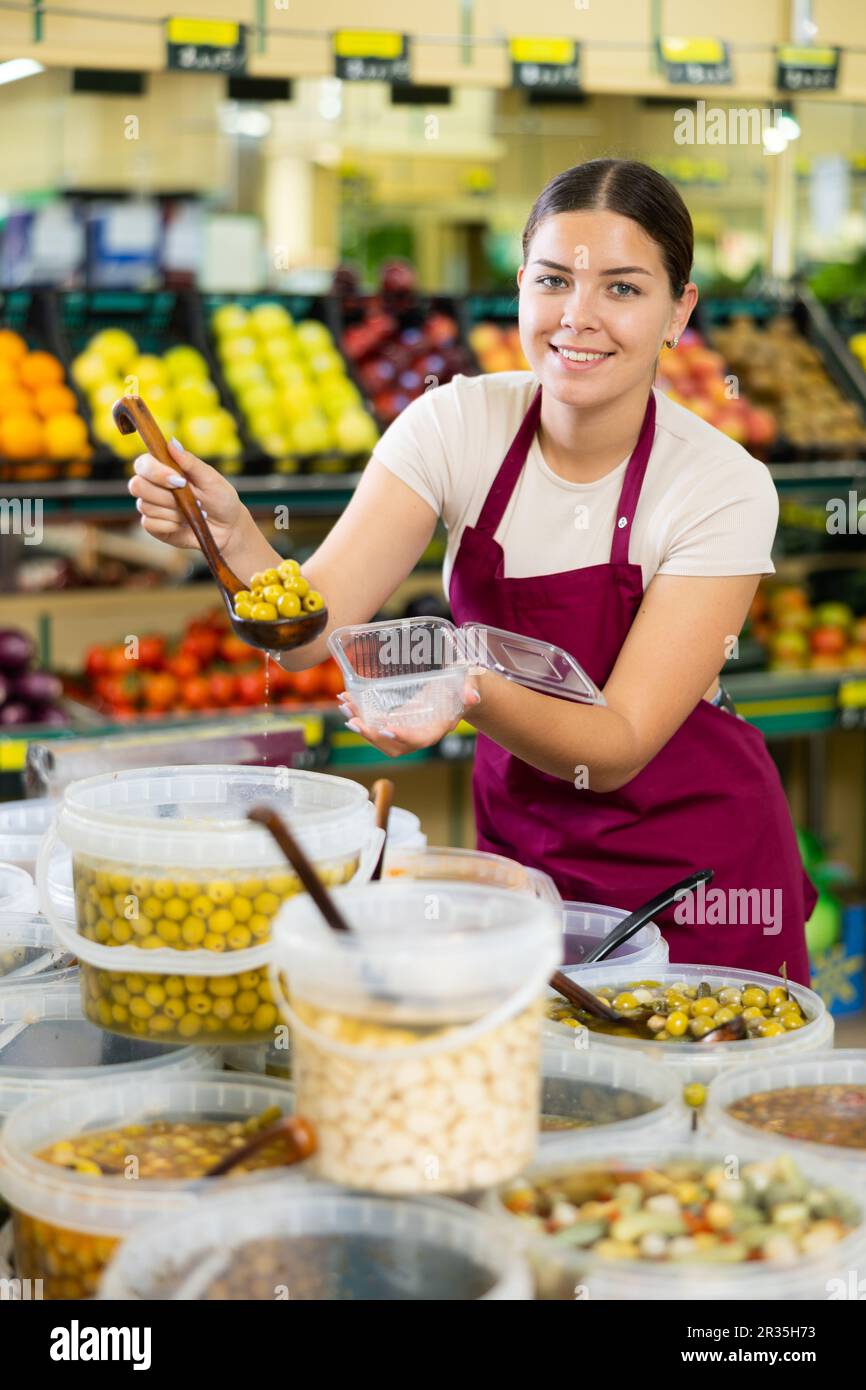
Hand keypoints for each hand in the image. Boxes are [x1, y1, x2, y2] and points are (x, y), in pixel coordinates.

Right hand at [127, 437, 243, 551]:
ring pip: (146, 507)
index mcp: (163, 468)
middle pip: (137, 486)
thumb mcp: (210, 478)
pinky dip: (171, 525)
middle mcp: (152, 485)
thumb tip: (171, 442)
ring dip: (175, 512)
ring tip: (194, 512)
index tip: (180, 480)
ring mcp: (150, 506)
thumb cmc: (220, 498)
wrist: (227, 528)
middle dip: (166, 496)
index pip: (142, 464)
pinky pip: (151, 524)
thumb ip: (190, 462)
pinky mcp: (153, 526)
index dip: (156, 472)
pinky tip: (184, 524)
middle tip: (193, 501)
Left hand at [337, 676, 480, 756]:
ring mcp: (407, 730)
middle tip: (354, 721)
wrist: (459, 689)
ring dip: (361, 725)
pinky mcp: (398, 722)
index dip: (405, 737)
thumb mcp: (471, 683)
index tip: (387, 728)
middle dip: (373, 736)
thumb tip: (472, 696)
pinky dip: (361, 714)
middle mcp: (421, 734)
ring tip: (345, 707)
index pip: (421, 739)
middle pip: (395, 746)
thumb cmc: (466, 685)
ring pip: (381, 738)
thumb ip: (470, 689)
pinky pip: (377, 725)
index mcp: (439, 727)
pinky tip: (347, 700)